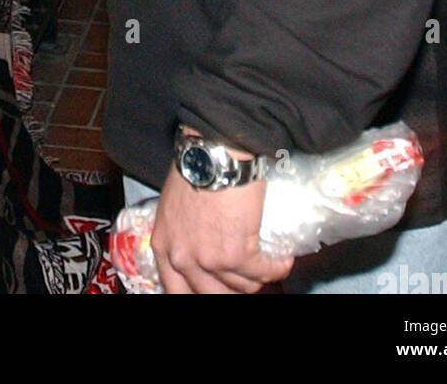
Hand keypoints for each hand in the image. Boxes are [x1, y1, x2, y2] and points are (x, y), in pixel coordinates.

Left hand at [151, 164, 293, 294]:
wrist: (214, 152)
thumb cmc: (195, 168)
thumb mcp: (174, 207)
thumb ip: (182, 234)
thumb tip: (199, 246)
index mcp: (164, 247)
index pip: (177, 291)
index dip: (201, 292)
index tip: (219, 288)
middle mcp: (182, 259)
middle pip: (212, 294)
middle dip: (234, 287)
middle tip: (247, 275)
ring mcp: (210, 260)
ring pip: (242, 286)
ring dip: (258, 277)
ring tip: (268, 263)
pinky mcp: (237, 254)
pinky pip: (264, 272)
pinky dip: (278, 267)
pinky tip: (283, 259)